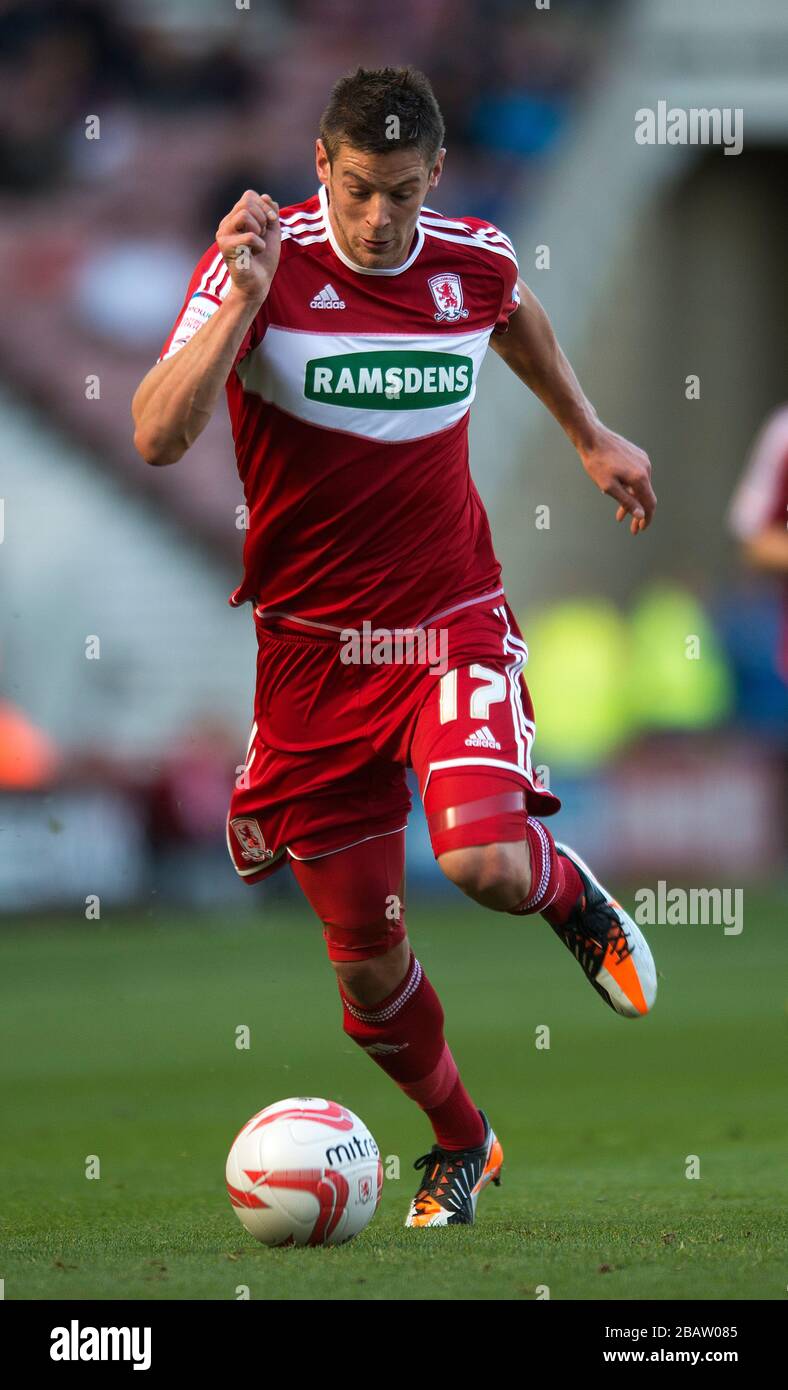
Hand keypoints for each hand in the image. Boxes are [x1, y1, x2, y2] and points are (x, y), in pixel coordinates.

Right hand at [216, 190, 280, 304]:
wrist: (258, 283)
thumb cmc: (264, 259)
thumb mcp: (271, 231)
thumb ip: (270, 213)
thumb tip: (265, 196)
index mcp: (236, 217)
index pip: (249, 196)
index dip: (264, 205)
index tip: (272, 221)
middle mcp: (227, 223)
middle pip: (246, 200)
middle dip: (263, 216)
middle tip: (262, 234)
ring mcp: (223, 233)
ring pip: (244, 213)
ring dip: (259, 228)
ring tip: (258, 242)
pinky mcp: (225, 246)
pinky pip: (249, 235)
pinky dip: (259, 244)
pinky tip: (255, 253)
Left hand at [579, 426, 655, 533]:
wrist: (592, 438)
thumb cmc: (597, 463)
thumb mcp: (609, 487)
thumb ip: (626, 502)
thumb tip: (641, 515)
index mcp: (640, 478)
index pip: (649, 503)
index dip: (647, 518)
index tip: (641, 529)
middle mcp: (645, 468)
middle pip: (646, 496)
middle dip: (639, 513)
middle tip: (632, 528)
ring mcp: (643, 460)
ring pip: (641, 486)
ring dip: (632, 501)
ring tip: (619, 515)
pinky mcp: (638, 455)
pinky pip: (638, 476)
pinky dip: (631, 488)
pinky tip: (620, 492)